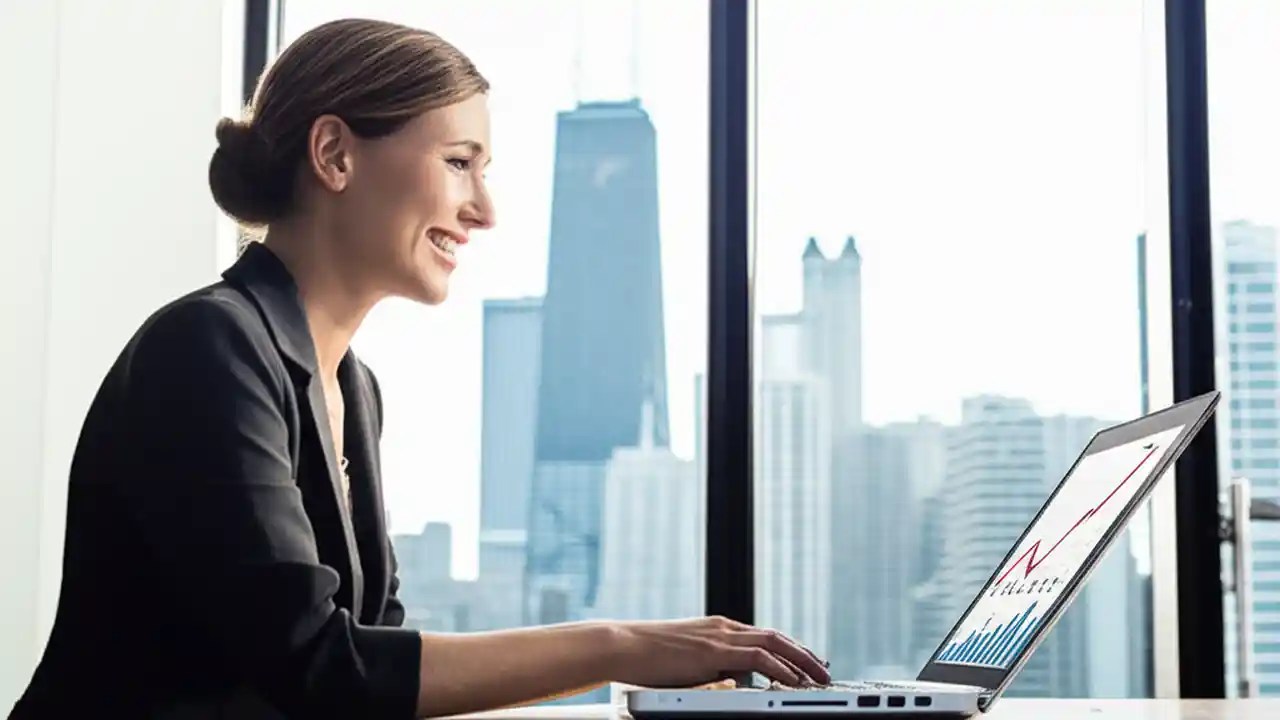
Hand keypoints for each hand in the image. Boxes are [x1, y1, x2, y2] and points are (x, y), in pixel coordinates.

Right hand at [606, 616, 830, 688]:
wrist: (622, 645)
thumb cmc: (646, 657)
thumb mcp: (687, 661)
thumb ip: (711, 667)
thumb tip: (730, 680)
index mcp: (717, 629)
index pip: (763, 636)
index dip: (790, 648)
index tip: (807, 660)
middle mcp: (724, 628)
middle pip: (776, 637)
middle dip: (804, 653)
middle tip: (824, 669)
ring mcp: (720, 637)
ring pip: (774, 644)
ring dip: (801, 660)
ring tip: (819, 677)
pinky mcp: (714, 651)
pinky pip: (758, 658)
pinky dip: (780, 669)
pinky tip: (793, 680)